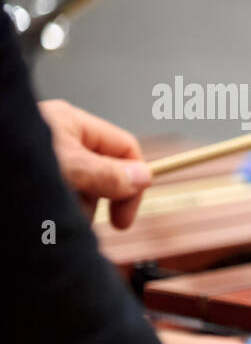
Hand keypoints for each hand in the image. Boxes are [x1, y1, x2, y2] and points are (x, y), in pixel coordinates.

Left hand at [39, 99, 150, 228]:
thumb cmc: (10, 156)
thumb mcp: (68, 166)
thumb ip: (107, 173)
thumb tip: (144, 177)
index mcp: (73, 123)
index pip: (125, 149)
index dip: (133, 182)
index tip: (124, 217)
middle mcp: (60, 137)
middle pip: (102, 173)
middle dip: (97, 201)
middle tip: (82, 220)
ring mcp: (43, 158)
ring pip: (77, 189)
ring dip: (72, 209)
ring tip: (51, 216)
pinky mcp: (29, 177)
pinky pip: (55, 197)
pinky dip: (52, 211)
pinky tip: (41, 216)